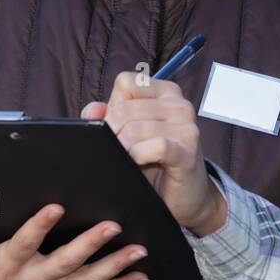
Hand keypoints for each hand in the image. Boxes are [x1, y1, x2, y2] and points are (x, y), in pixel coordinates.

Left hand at [82, 71, 224, 235]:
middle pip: (124, 109)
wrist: (186, 196)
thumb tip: (92, 111)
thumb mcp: (128, 134)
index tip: (117, 127)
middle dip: (111, 133)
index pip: (126, 82)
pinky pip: (156, 147)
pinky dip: (138, 156)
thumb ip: (107, 117)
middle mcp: (180, 105)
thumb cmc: (155, 161)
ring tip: (126, 160)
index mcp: (166, 92)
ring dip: (122, 149)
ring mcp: (187, 128)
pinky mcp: (188, 153)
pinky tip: (137, 163)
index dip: (113, 106)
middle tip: (114, 151)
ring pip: (134, 129)